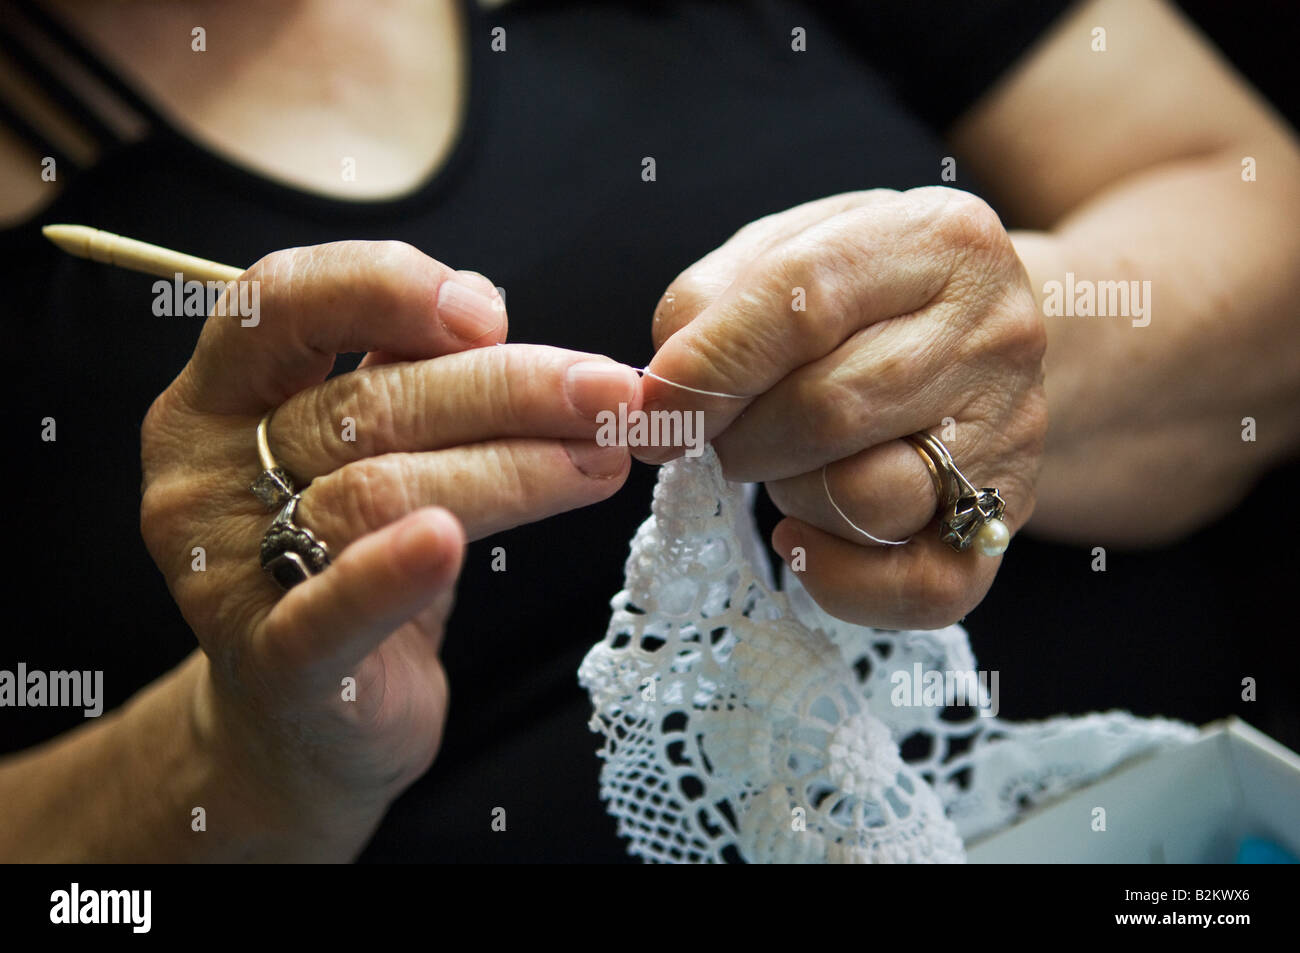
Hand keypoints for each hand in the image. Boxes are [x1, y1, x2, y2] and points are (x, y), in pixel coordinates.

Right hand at [140, 241, 639, 855]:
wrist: (315, 714)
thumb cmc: (352, 557)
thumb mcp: (370, 447)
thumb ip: (405, 370)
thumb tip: (481, 302)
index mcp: (218, 395)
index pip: (282, 302)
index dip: (386, 288)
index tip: (491, 312)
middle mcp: (203, 474)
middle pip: (363, 406)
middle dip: (506, 390)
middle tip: (610, 395)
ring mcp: (226, 571)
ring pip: (376, 492)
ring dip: (510, 468)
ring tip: (603, 460)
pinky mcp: (274, 663)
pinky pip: (331, 610)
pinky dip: (392, 574)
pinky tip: (449, 546)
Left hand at [638, 188, 1046, 629]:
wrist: (984, 338)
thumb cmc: (866, 296)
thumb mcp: (792, 250)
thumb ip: (713, 298)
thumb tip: (664, 391)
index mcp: (938, 239)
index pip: (806, 299)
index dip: (711, 363)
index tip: (654, 405)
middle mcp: (994, 334)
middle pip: (830, 409)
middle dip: (739, 436)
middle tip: (713, 435)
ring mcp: (1012, 434)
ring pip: (868, 498)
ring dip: (788, 493)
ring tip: (781, 462)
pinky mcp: (1006, 519)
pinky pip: (920, 588)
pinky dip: (835, 579)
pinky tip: (799, 538)